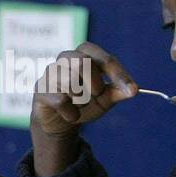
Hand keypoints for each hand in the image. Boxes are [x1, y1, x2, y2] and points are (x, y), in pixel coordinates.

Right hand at [30, 42, 137, 175]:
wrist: (60, 121)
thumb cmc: (84, 103)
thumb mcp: (105, 98)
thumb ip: (118, 92)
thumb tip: (134, 90)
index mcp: (84, 55)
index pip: (101, 57)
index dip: (117, 72)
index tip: (131, 89)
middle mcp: (65, 59)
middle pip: (82, 62)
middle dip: (95, 83)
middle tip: (98, 94)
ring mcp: (50, 74)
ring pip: (69, 80)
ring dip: (81, 98)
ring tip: (80, 104)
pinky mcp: (41, 91)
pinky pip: (59, 99)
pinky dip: (71, 112)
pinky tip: (72, 116)